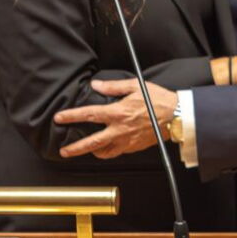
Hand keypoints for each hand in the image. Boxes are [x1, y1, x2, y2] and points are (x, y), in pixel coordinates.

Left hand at [53, 79, 176, 158]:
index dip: (72, 116)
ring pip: (105, 152)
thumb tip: (97, 85)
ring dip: (93, 152)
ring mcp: (127, 141)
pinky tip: (108, 147)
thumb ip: (113, 87)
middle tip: (64, 151)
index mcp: (118, 113)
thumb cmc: (159, 100)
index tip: (59, 118)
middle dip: (75, 148)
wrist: (177, 116)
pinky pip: (118, 152)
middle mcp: (120, 129)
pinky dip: (110, 151)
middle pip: (92, 142)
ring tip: (87, 151)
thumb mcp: (135, 86)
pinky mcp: (135, 147)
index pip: (89, 115)